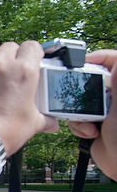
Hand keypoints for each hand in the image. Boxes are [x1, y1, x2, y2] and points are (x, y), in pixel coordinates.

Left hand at [0, 32, 57, 154]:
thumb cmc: (4, 132)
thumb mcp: (31, 124)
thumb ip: (44, 119)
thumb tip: (52, 124)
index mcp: (24, 72)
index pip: (32, 46)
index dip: (31, 53)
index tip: (28, 61)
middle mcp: (1, 64)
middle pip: (9, 45)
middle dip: (10, 55)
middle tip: (7, 70)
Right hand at [69, 49, 116, 179]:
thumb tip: (116, 61)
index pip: (114, 62)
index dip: (101, 57)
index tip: (85, 61)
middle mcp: (116, 98)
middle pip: (93, 81)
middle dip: (84, 93)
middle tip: (79, 100)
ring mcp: (107, 112)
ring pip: (83, 101)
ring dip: (80, 114)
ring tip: (90, 126)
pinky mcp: (96, 125)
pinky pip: (78, 119)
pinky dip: (79, 126)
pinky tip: (91, 134)